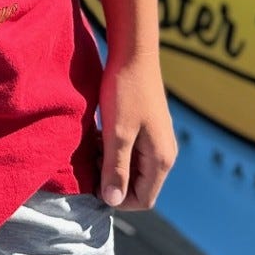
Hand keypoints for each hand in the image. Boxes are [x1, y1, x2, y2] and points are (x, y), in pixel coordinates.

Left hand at [97, 53, 176, 209]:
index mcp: (161, 159)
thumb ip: (115, 168)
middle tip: (90, 160)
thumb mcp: (116, 133)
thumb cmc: (125, 92)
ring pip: (131, 168)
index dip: (117, 199)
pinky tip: (97, 135)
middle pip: (137, 185)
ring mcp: (157, 141)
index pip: (142, 200)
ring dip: (110, 163)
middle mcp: (164, 154)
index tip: (92, 183)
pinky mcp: (148, 129)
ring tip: (91, 145)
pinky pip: (131, 152)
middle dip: (111, 179)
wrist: (134, 53)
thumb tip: (112, 201)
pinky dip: (113, 149)